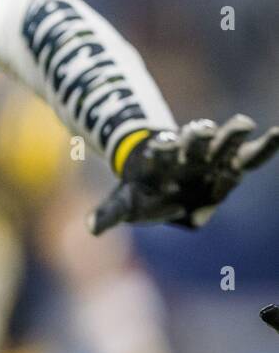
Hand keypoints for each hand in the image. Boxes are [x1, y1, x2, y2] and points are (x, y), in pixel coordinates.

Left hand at [90, 116, 278, 235]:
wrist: (157, 174)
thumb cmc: (140, 191)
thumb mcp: (122, 204)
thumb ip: (109, 214)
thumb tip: (90, 228)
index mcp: (157, 162)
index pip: (159, 152)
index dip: (160, 149)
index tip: (160, 146)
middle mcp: (183, 156)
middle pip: (190, 141)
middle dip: (195, 136)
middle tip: (201, 130)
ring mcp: (207, 156)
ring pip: (220, 142)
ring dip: (229, 134)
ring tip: (243, 124)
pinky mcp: (228, 164)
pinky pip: (250, 156)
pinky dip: (264, 146)